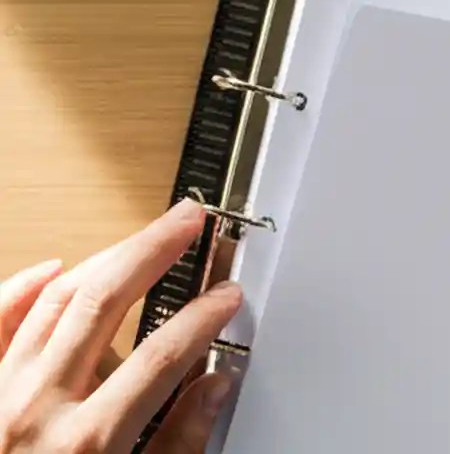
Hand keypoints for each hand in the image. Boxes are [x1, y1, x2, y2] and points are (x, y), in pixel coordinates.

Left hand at [0, 200, 242, 452]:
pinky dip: (19, 289)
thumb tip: (213, 389)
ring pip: (50, 301)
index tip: (228, 294)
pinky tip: (51, 267)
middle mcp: (35, 409)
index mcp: (87, 443)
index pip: (162, 355)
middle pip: (103, 302)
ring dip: (101, 258)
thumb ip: (176, 444)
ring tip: (139, 236)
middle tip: (186, 219)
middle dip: (152, 250)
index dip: (203, 317)